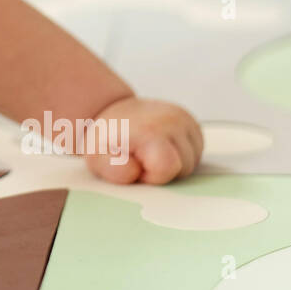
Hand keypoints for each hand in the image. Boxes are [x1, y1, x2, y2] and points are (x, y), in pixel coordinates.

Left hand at [83, 96, 203, 184]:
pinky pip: (195, 153)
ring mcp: (185, 120)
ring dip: (172, 164)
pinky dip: (180, 156)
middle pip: (182, 168)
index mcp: (150, 128)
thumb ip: (110, 168)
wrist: (113, 114)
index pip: (167, 167)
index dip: (151, 175)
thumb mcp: (96, 155)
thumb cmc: (106, 139)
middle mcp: (173, 120)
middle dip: (162, 171)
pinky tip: (162, 147)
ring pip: (191, 163)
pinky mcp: (193, 124)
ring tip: (150, 152)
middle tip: (140, 157)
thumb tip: (132, 171)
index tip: (135, 164)